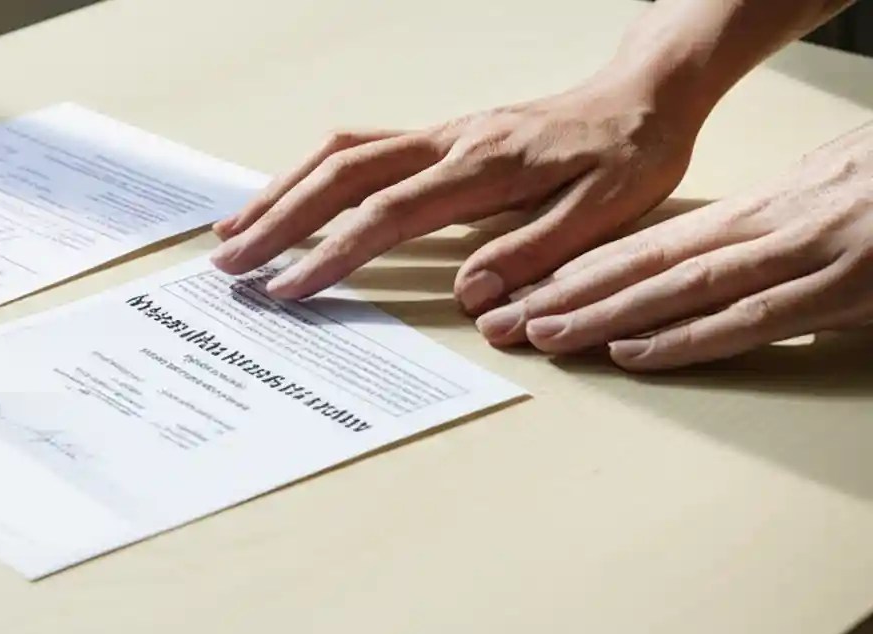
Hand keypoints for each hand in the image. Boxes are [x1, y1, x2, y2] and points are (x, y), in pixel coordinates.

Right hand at [210, 72, 700, 312]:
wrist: (643, 96)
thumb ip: (534, 254)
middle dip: (280, 220)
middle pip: (342, 175)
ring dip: (282, 192)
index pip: (389, 213)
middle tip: (231, 263)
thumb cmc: (628, 155)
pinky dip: (311, 176)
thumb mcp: (604, 213)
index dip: (334, 252)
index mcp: (485, 166)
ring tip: (235, 230)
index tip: (289, 290)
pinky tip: (288, 198)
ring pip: (340, 154)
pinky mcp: (437, 137)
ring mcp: (438, 134)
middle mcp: (448, 142)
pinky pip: (357, 149)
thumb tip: (470, 296)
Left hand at [477, 122, 872, 370]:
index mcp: (766, 210)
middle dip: (568, 295)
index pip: (653, 242)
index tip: (529, 290)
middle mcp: (772, 229)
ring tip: (542, 336)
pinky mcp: (849, 291)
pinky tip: (632, 351)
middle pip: (646, 264)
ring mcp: (807, 258)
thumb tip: (722, 255)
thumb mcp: (834, 196)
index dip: (585, 269)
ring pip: (681, 289)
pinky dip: (687, 337)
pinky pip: (752, 319)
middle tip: (505, 323)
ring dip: (603, 314)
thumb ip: (775, 230)